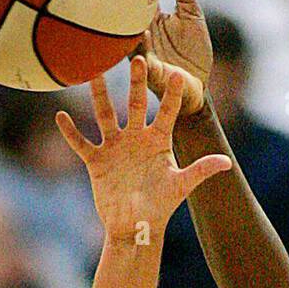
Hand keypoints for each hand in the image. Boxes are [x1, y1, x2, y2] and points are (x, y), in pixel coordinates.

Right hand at [55, 57, 228, 240]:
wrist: (135, 228)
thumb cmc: (160, 208)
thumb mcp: (181, 186)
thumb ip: (200, 170)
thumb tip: (227, 163)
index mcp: (158, 141)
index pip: (167, 112)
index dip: (173, 95)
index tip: (179, 74)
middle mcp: (136, 138)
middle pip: (136, 103)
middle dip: (138, 82)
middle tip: (139, 59)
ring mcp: (115, 147)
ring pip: (105, 114)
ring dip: (99, 95)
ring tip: (93, 71)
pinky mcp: (97, 161)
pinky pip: (81, 143)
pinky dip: (70, 132)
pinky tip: (61, 116)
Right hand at [139, 0, 211, 114]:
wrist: (198, 84)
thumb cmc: (192, 51)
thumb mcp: (190, 13)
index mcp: (148, 16)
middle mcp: (140, 32)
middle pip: (128, 12)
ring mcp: (143, 52)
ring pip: (130, 35)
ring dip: (129, 23)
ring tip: (128, 5)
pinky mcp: (152, 72)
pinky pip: (144, 60)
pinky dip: (143, 49)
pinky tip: (144, 34)